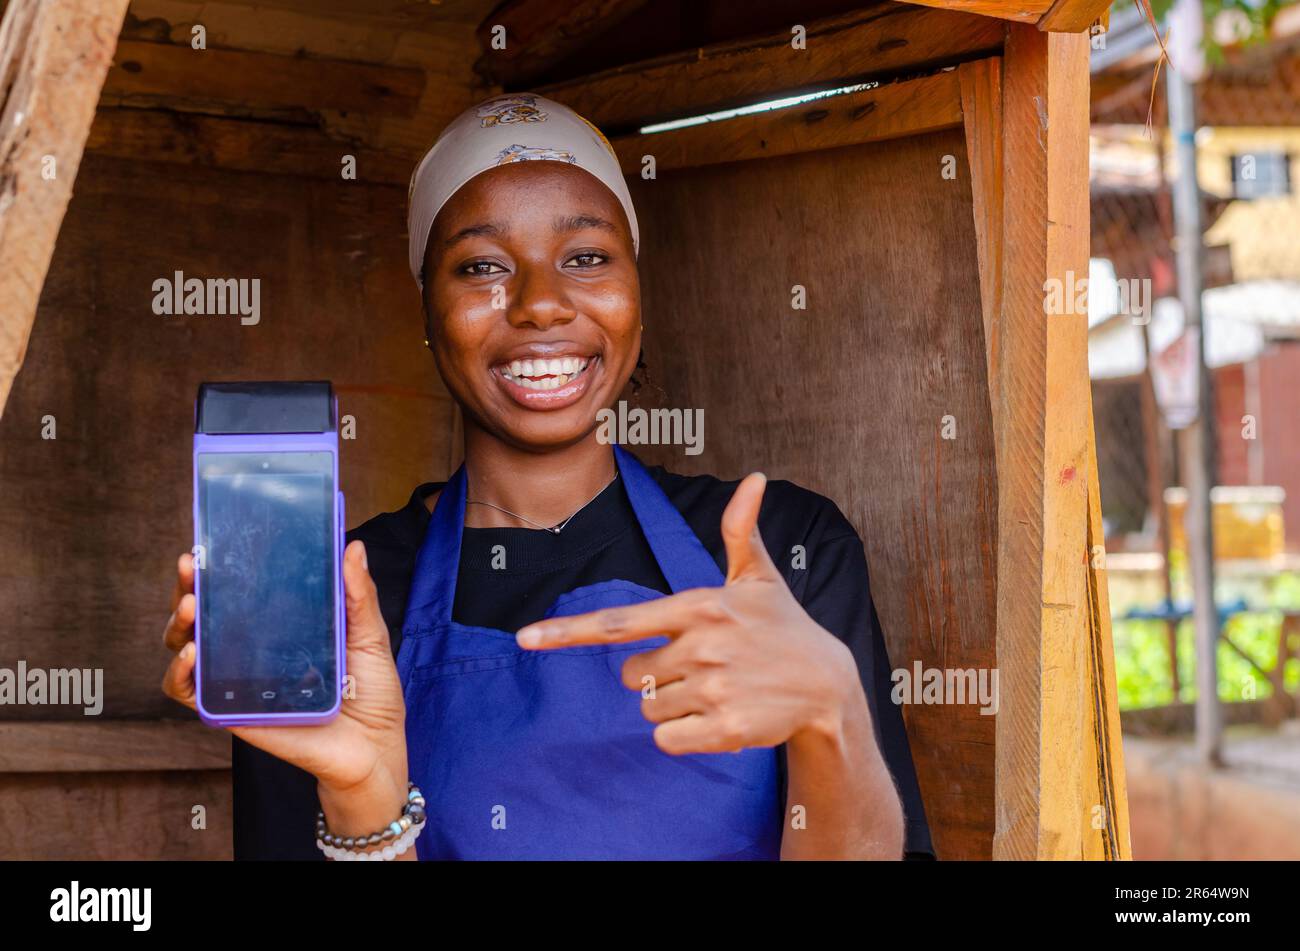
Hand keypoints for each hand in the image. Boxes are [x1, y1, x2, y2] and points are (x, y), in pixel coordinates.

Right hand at [161, 542, 408, 830]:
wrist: (374, 749)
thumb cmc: (372, 693)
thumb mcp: (368, 636)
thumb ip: (358, 594)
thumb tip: (351, 547)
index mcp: (280, 625)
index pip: (238, 590)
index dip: (217, 567)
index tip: (209, 541)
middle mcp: (251, 649)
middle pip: (202, 614)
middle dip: (186, 587)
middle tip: (189, 566)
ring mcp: (237, 680)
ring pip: (184, 648)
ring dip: (176, 624)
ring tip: (190, 605)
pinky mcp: (232, 711)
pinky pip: (190, 693)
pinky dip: (179, 674)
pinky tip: (191, 656)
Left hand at [515, 473, 861, 753]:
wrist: (828, 686)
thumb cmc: (784, 626)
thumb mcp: (760, 578)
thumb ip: (741, 531)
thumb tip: (755, 478)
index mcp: (698, 607)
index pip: (618, 624)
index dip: (566, 632)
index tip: (524, 639)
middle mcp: (702, 647)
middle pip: (630, 676)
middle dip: (655, 675)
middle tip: (700, 666)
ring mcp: (713, 689)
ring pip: (649, 709)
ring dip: (673, 706)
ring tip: (716, 690)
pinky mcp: (724, 729)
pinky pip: (667, 739)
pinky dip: (684, 734)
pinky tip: (717, 718)